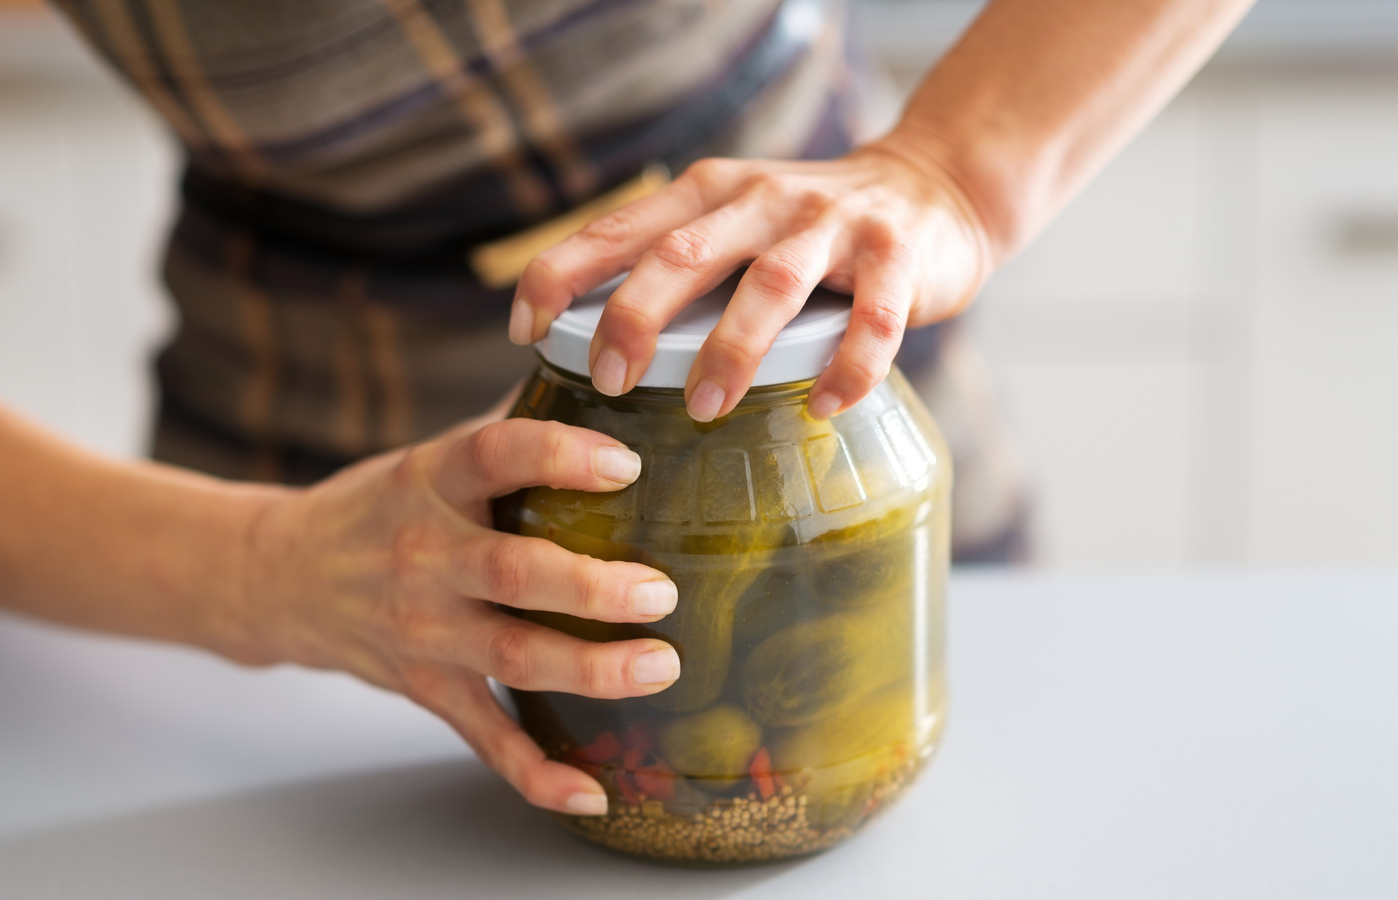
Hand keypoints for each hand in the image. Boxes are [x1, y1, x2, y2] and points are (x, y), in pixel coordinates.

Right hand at [236, 414, 679, 815]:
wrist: (279, 577)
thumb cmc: (374, 509)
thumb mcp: (427, 458)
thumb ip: (505, 434)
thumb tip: (602, 386)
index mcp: (431, 481)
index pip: (494, 455)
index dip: (559, 455)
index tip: (624, 463)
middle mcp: (425, 555)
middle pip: (514, 571)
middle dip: (592, 586)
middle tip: (660, 591)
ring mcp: (424, 629)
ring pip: (512, 655)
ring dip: (590, 668)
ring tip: (661, 666)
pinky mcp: (426, 686)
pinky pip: (484, 737)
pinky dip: (536, 772)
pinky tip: (592, 789)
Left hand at [509, 140, 994, 420]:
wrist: (933, 187)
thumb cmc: (806, 230)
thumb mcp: (732, 223)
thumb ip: (675, 264)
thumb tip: (588, 343)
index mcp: (708, 194)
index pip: (618, 228)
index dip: (563, 274)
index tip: (526, 330)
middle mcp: (762, 200)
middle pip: (684, 255)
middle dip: (636, 317)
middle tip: (608, 380)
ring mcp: (831, 226)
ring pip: (770, 286)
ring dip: (732, 350)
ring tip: (703, 408)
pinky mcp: (896, 257)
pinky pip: (871, 319)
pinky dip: (848, 366)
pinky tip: (824, 407)